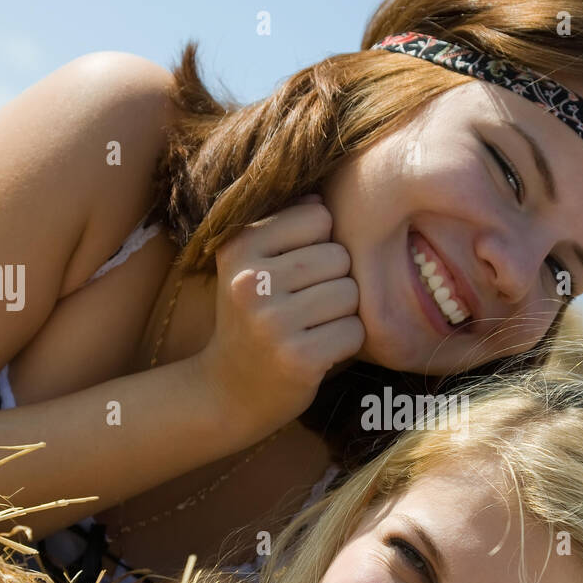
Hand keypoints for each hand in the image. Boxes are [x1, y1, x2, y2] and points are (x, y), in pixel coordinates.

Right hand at [195, 195, 365, 444]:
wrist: (228, 391)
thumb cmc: (252, 319)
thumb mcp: (250, 264)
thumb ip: (283, 225)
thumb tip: (321, 192)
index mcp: (239, 246)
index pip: (318, 217)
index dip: (320, 244)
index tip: (297, 272)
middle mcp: (250, 281)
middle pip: (339, 256)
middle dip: (335, 281)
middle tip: (306, 306)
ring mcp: (272, 322)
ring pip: (351, 293)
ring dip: (343, 313)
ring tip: (312, 326)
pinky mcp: (298, 359)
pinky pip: (354, 331)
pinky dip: (346, 343)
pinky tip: (318, 350)